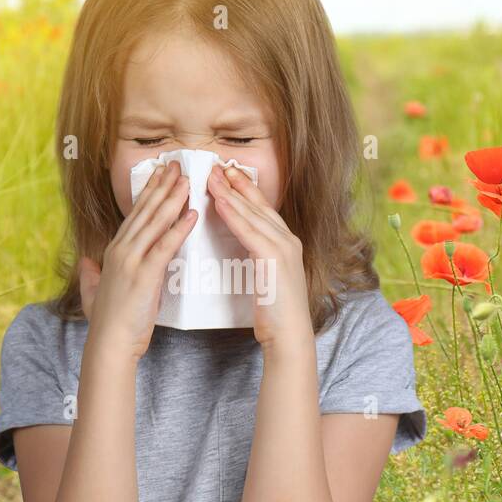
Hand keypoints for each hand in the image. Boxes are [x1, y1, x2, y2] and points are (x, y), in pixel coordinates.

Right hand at [81, 159, 196, 361]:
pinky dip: (179, 228)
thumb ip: (90, 275)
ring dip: (173, 199)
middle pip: (145, 211)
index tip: (160, 173)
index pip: (134, 215)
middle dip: (162, 186)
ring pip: (155, 222)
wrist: (109, 344)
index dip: (148, 192)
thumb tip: (85, 262)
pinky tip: (192, 214)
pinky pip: (165, 246)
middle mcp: (120, 250)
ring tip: (187, 180)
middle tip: (178, 165)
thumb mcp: (94, 292)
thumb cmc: (108, 323)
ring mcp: (131, 261)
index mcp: (113, 251)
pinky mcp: (144, 275)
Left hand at [206, 162, 312, 349]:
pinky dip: (234, 215)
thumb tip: (238, 250)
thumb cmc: (274, 316)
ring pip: (252, 214)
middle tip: (217, 165)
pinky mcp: (274, 258)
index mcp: (286, 245)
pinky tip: (220, 202)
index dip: (245, 191)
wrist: (289, 336)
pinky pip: (249, 231)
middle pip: (258, 205)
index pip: (263, 211)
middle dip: (237, 183)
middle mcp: (288, 240)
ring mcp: (284, 247)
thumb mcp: (265, 280)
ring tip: (212, 176)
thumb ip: (256, 260)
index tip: (228, 174)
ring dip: (231, 193)